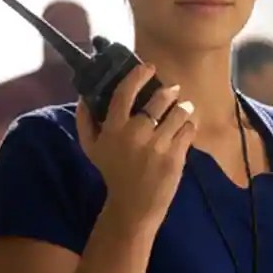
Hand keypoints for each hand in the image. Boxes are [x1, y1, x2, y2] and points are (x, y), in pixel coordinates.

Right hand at [76, 65, 196, 230]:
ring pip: (179, 112)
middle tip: (172, 91)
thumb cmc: (113, 172)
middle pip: (159, 99)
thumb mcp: (91, 148)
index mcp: (114, 128)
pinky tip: (184, 129)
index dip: (138, 75)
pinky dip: (188, 127)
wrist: (134, 205)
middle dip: (169, 92)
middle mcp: (136, 134)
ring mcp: (157, 145)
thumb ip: (84, 120)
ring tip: (182, 108)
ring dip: (183, 107)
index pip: (125, 92)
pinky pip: (189, 130)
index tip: (149, 68)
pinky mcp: (175, 156)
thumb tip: (83, 95)